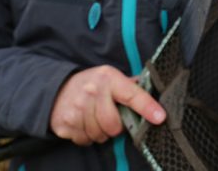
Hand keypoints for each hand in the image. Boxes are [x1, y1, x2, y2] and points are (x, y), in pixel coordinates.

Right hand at [50, 65, 165, 145]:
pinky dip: (87, 136)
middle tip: (111, 120)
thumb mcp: (110, 78)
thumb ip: (130, 86)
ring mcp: (76, 107)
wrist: (57, 88)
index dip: (147, 108)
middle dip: (115, 127)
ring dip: (101, 133)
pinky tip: (84, 124)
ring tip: (96, 120)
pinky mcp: (65, 122)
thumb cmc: (92, 84)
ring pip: (99, 134)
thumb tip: (153, 89)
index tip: (160, 117)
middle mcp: (92, 91)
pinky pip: (84, 139)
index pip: (132, 95)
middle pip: (113, 124)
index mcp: (109, 78)